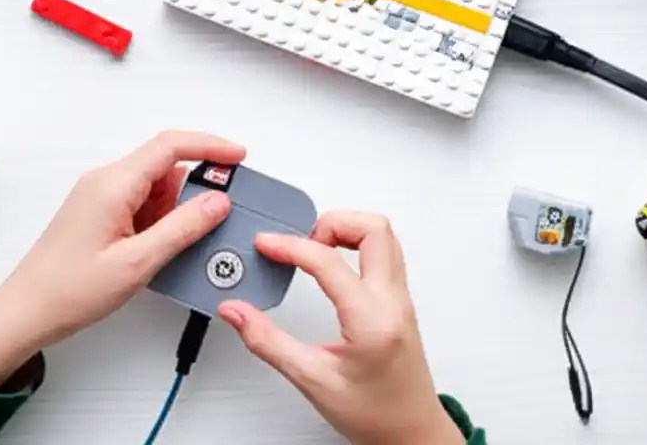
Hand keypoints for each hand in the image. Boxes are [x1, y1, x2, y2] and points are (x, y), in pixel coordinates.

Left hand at [0, 131, 243, 387]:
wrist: (27, 312)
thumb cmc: (68, 289)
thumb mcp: (138, 261)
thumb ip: (183, 227)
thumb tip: (216, 202)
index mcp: (113, 184)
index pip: (170, 145)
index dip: (209, 147)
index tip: (238, 157)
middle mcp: (105, 182)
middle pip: (166, 165)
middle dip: (197, 187)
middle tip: (220, 214)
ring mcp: (101, 198)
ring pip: (156, 187)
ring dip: (178, 210)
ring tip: (188, 244)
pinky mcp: (100, 215)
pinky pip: (142, 205)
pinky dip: (162, 221)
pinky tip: (167, 249)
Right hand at [219, 212, 464, 444]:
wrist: (410, 434)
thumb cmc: (374, 414)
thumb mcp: (312, 380)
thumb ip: (268, 342)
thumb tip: (237, 313)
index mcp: (371, 320)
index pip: (329, 260)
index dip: (290, 246)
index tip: (266, 245)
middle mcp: (392, 302)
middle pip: (373, 228)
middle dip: (330, 223)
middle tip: (299, 241)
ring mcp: (400, 300)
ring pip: (384, 236)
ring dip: (346, 230)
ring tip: (312, 248)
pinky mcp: (399, 303)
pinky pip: (384, 254)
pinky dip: (355, 246)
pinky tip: (331, 263)